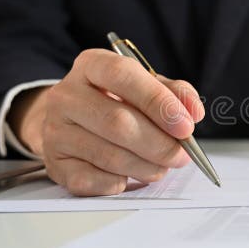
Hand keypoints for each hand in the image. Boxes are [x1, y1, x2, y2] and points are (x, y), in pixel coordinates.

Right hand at [8, 49, 204, 195]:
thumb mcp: (145, 86)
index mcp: (91, 65)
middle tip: (181, 155)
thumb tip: (194, 112)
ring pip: (109, 155)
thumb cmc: (114, 102)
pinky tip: (129, 175)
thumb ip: (174, 93)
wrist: (68, 122)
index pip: (123, 75)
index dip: (158, 102)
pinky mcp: (54, 163)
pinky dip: (119, 182)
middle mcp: (66, 94)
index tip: (186, 126)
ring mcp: (55, 130)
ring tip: (161, 167)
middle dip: (159, 144)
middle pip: (117, 122)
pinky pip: (92, 180)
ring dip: (146, 167)